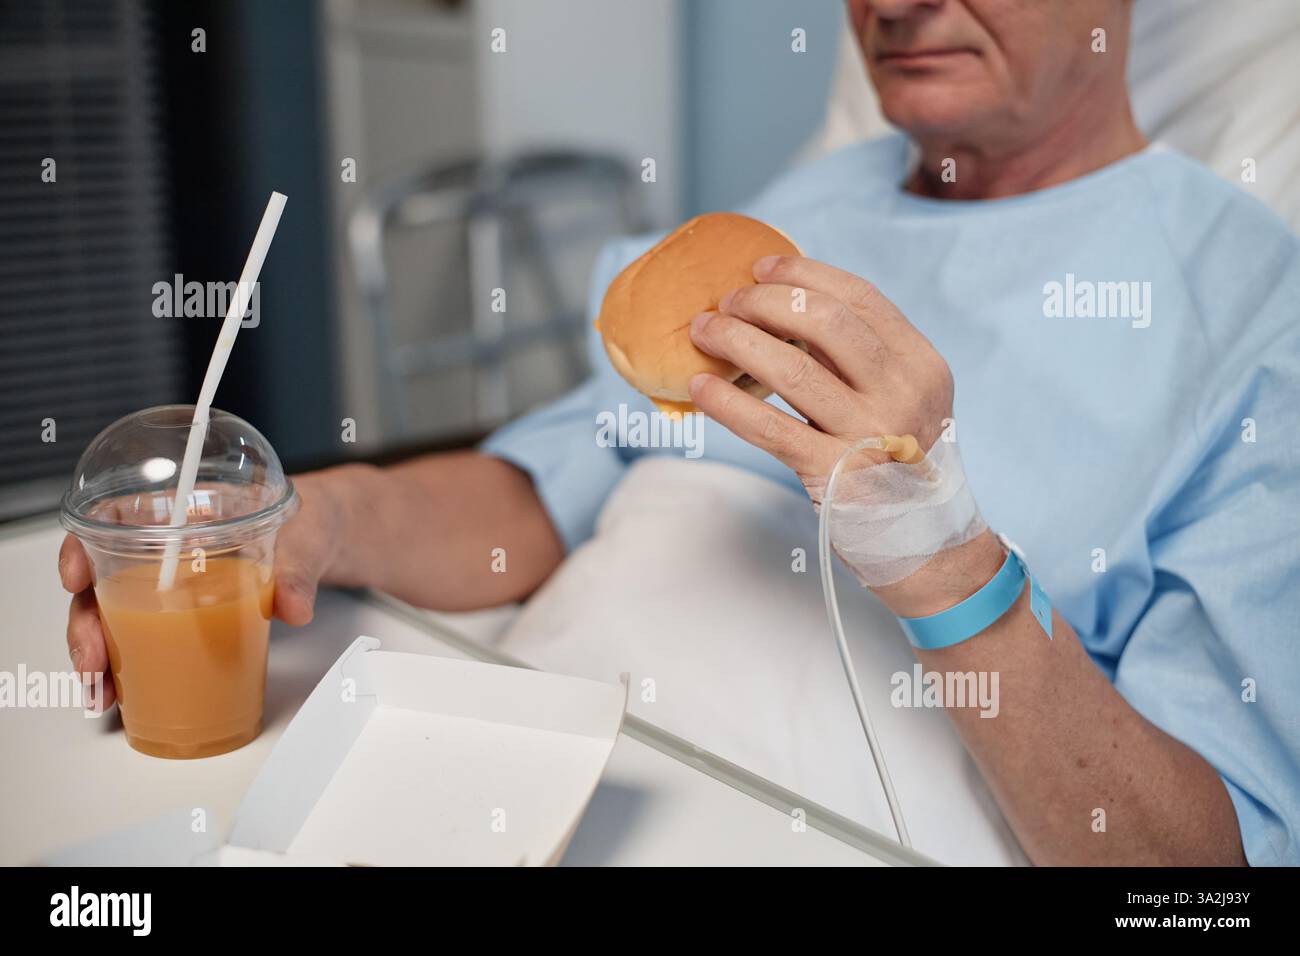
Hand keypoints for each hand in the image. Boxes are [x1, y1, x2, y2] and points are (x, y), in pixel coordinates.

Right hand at [58, 473, 342, 701]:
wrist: (331, 538)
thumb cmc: (311, 521)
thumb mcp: (309, 537)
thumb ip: (299, 569)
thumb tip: (293, 606)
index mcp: (187, 509)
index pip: (114, 517)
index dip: (82, 545)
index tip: (76, 578)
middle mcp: (168, 544)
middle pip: (104, 577)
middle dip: (86, 623)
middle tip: (93, 660)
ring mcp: (173, 581)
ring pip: (113, 612)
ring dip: (98, 653)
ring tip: (101, 690)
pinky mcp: (186, 612)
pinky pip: (143, 634)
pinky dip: (124, 664)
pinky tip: (118, 691)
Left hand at [687, 254, 1002, 614]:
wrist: (925, 544)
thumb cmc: (896, 462)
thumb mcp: (901, 401)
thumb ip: (857, 359)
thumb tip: (784, 308)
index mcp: (922, 365)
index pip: (861, 298)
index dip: (805, 274)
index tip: (761, 268)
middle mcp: (903, 394)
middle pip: (826, 322)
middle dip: (766, 302)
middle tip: (728, 302)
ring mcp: (871, 435)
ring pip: (792, 369)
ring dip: (736, 342)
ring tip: (703, 332)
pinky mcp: (835, 476)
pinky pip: (768, 428)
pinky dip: (726, 403)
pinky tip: (699, 387)